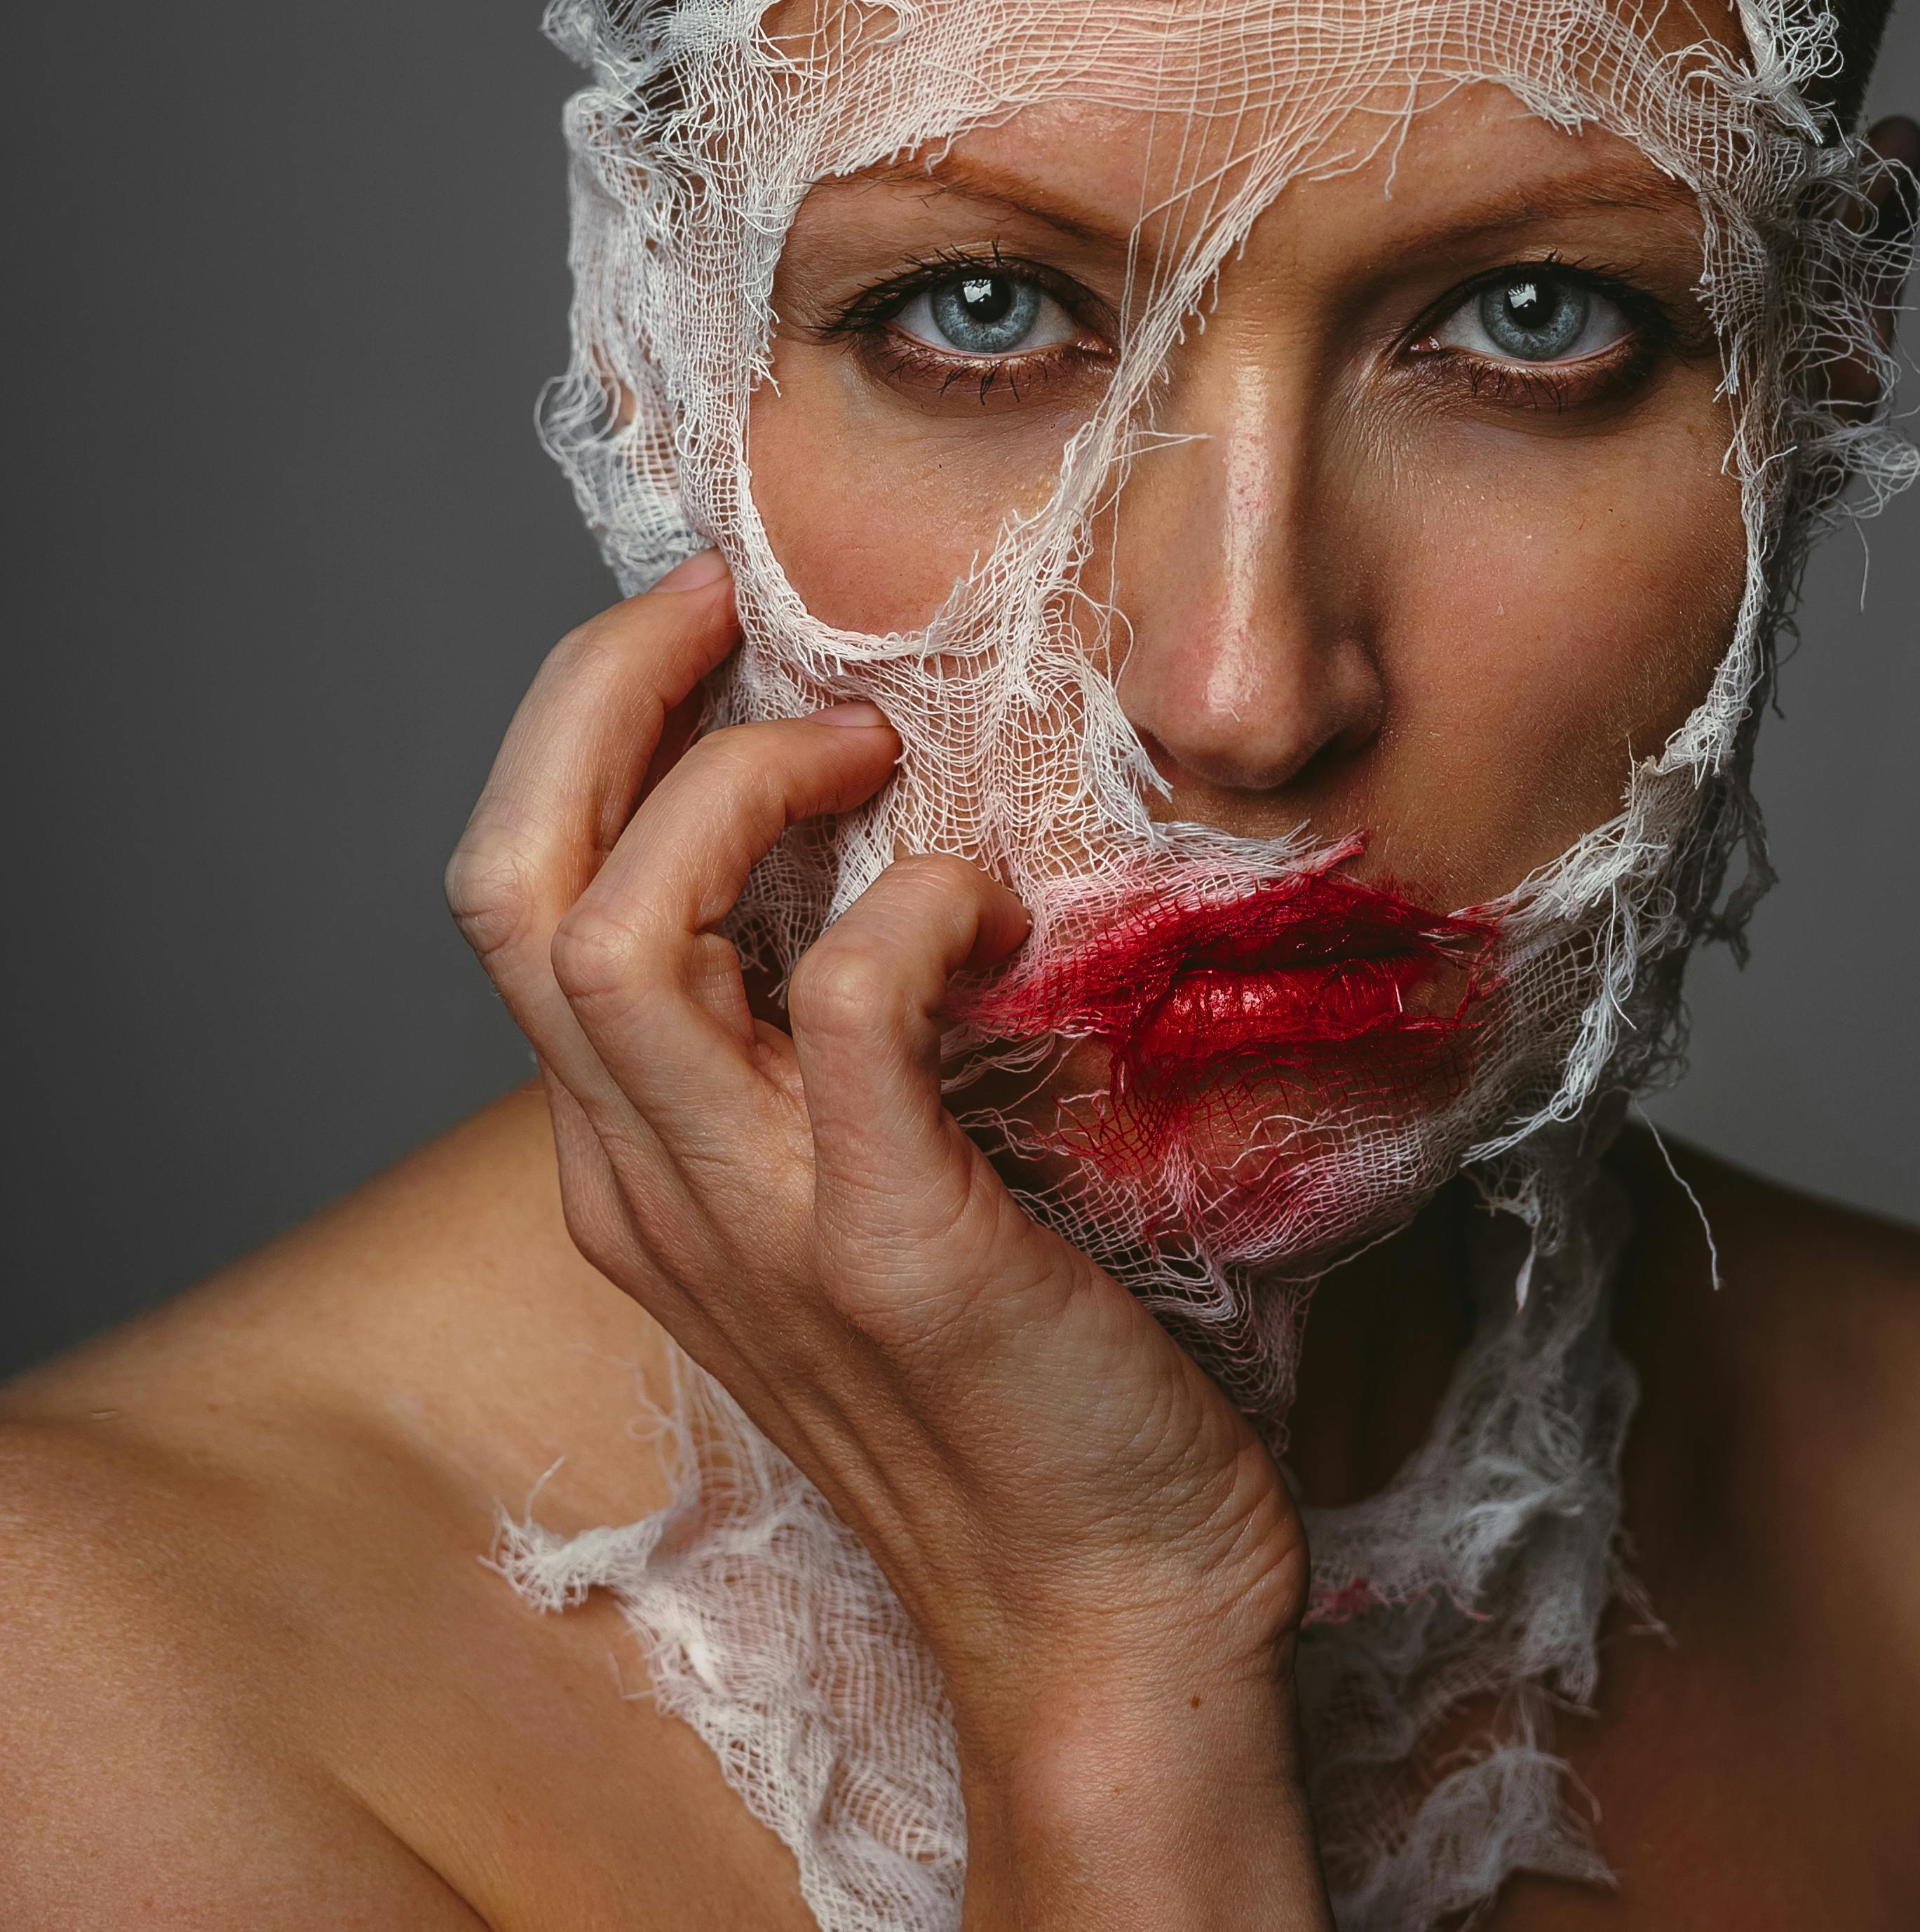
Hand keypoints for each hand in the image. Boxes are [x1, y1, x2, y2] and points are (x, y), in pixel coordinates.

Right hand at [445, 555, 1328, 1929]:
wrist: (1104, 1612)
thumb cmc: (1005, 1381)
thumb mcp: (846, 1196)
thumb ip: (807, 1053)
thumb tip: (860, 850)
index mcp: (632, 1161)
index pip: (518, 899)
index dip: (583, 731)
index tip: (707, 630)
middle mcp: (650, 1182)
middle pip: (514, 889)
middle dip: (592, 698)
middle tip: (723, 609)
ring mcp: (754, 1221)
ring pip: (611, 941)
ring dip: (731, 790)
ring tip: (862, 751)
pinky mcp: (891, 1250)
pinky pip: (845, 1011)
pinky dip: (905, 908)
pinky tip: (985, 899)